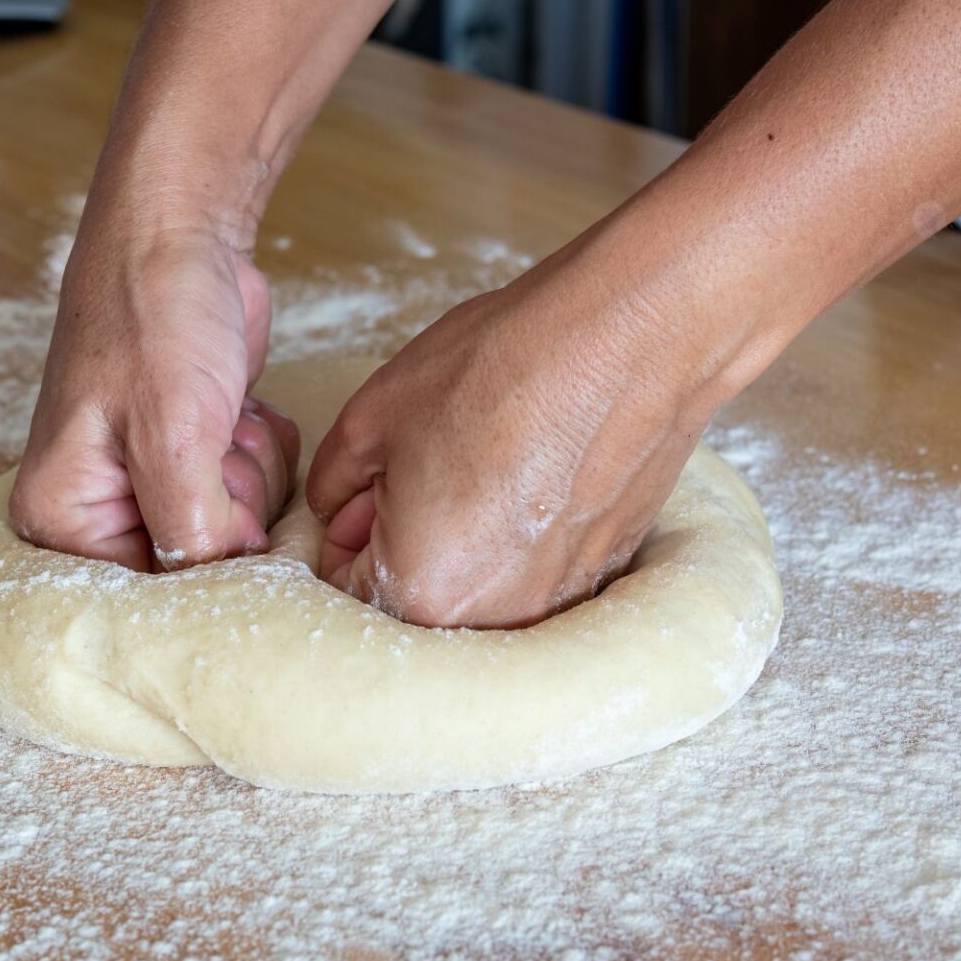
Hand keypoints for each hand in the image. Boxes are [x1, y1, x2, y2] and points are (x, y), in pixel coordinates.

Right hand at [10, 223, 298, 571]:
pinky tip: (234, 404)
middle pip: (203, 562)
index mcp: (62, 519)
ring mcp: (152, 481)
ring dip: (252, 466)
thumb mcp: (171, 434)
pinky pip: (258, 488)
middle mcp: (101, 510)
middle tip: (210, 435)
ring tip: (218, 411)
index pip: (152, 593)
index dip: (207, 553)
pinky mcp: (198, 455)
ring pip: (240, 527)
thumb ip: (192, 527)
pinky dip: (262, 444)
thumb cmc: (154, 318)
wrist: (179, 233)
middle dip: (232, 499)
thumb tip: (230, 575)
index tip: (217, 490)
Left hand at [305, 254, 757, 628]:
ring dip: (474, 543)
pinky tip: (542, 473)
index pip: (347, 586)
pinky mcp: (604, 572)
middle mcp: (493, 619)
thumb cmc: (498, 372)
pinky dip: (529, 536)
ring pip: (483, 588)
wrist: (627, 342)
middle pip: (420, 597)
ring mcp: (557, 600)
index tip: (372, 482)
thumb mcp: (371, 416)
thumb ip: (333, 484)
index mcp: (421, 591)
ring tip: (495, 462)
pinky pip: (540, 570)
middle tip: (436, 462)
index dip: (349, 525)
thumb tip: (338, 513)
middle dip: (410, 540)